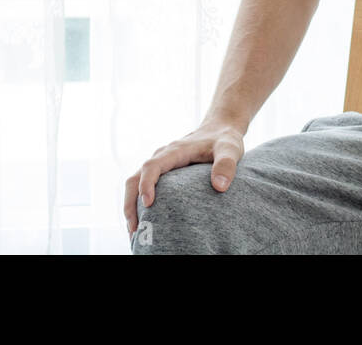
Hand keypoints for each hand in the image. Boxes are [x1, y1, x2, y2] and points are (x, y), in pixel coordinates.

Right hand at [123, 119, 245, 234]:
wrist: (220, 128)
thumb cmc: (224, 139)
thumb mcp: (230, 149)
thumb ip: (226, 164)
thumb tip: (220, 186)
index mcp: (175, 151)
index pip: (152, 166)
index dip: (146, 184)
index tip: (148, 204)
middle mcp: (163, 156)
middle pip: (135, 177)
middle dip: (130, 203)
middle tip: (135, 229)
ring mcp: (161, 164)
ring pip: (135, 182)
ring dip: (131, 205)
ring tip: (135, 232)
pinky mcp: (163, 171)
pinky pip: (143, 185)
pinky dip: (138, 202)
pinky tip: (145, 221)